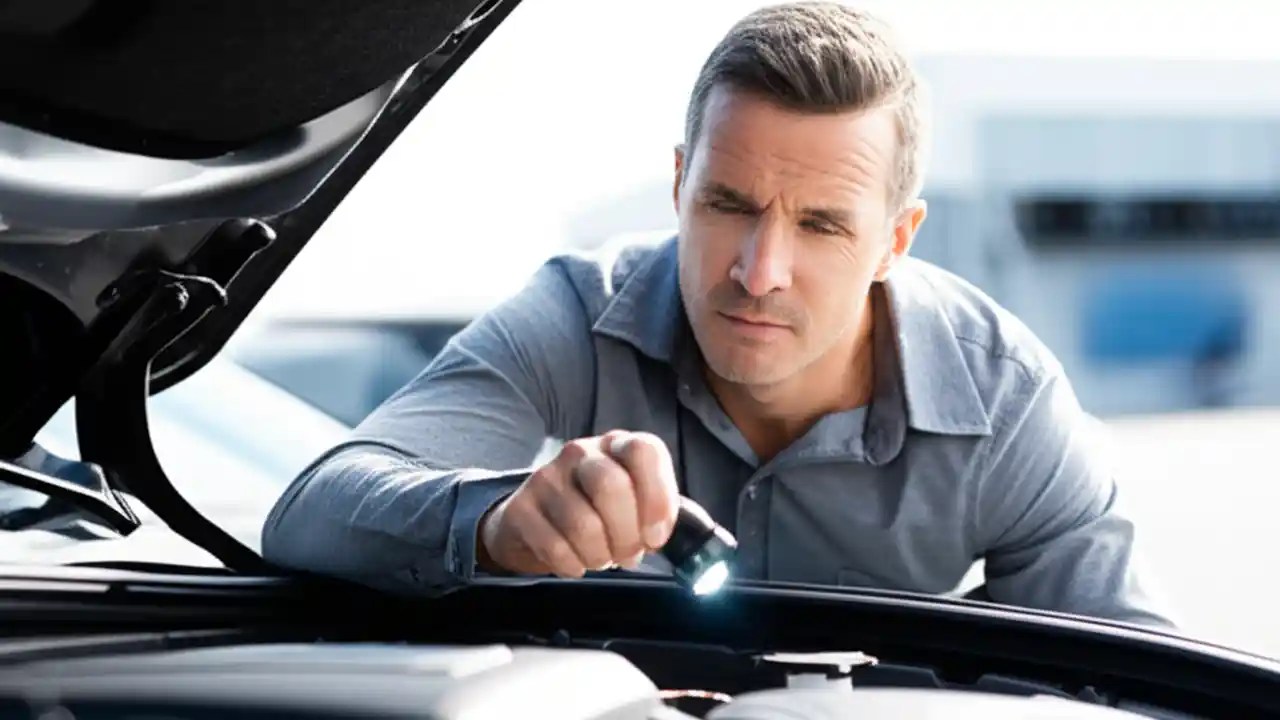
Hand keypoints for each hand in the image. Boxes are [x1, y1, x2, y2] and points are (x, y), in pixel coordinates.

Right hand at [477, 430, 679, 576]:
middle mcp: (582, 453)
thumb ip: (664, 514)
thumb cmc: (595, 511)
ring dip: (599, 555)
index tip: (656, 536)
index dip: (656, 498)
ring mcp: (548, 477)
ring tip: (600, 556)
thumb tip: (701, 547)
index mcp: (618, 446)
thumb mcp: (633, 502)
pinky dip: (573, 565)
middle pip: (611, 486)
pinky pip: (555, 546)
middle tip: (628, 556)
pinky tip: (576, 561)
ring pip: (583, 523)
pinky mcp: (522, 507)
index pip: (644, 451)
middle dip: (626, 535)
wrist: (533, 519)